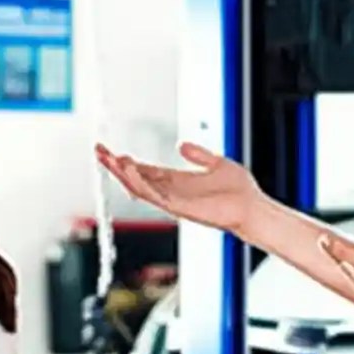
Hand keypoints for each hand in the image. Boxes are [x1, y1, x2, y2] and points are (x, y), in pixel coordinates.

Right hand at [96, 142, 263, 232]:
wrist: (253, 207)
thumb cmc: (239, 190)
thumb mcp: (216, 163)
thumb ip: (198, 155)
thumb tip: (181, 145)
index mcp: (178, 181)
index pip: (144, 171)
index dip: (126, 163)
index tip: (109, 151)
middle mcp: (173, 192)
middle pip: (137, 179)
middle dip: (117, 167)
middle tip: (100, 152)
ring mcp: (175, 201)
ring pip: (141, 189)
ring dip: (125, 175)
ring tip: (111, 160)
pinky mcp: (182, 208)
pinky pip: (156, 197)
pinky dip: (142, 185)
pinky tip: (131, 171)